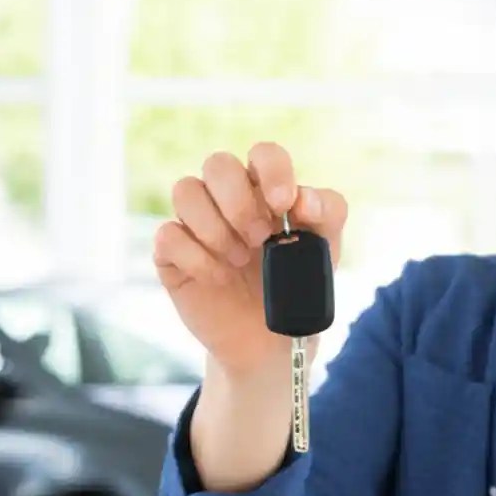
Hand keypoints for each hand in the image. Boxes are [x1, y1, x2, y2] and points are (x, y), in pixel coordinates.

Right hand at [152, 142, 347, 377]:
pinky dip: (196, 258)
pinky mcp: (172, 253)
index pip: (263, 154)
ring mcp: (195, 223)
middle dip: (239, 201)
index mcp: (264, 188)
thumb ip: (327, 214)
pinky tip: (219, 279)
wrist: (269, 341)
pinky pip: (168, 235)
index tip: (284, 204)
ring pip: (186, 190)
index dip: (272, 171)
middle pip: (218, 163)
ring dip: (215, 227)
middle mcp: (226, 197)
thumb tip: (305, 198)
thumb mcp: (323, 250)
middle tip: (260, 239)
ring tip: (238, 260)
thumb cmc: (294, 284)